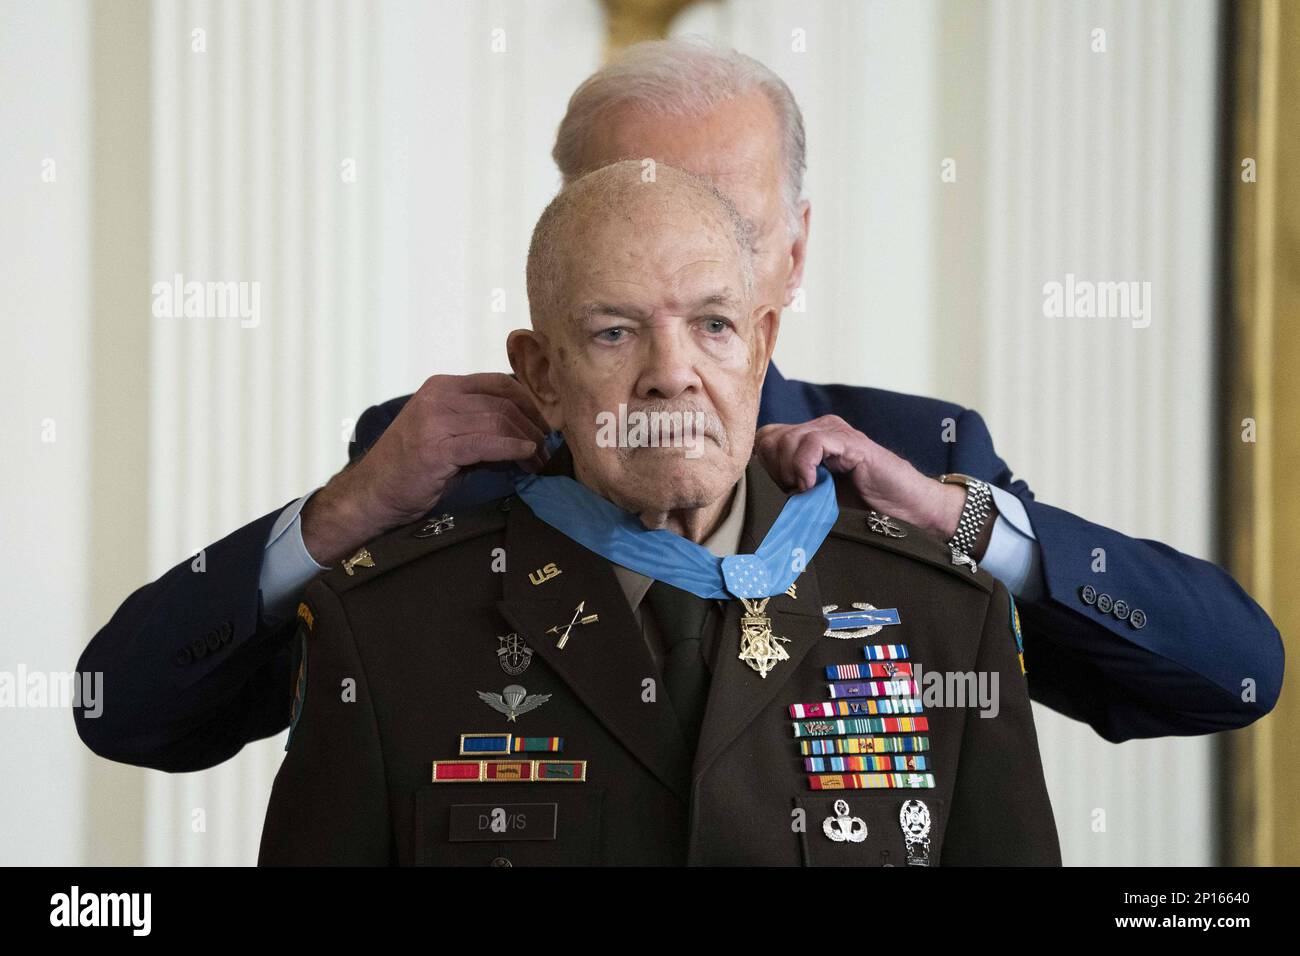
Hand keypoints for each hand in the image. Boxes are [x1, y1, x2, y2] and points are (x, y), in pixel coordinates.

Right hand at [302, 373, 549, 563]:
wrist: (374, 494)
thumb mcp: (450, 438)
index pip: (498, 383)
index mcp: (443, 387)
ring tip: (538, 460)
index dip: (529, 402)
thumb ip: (483, 428)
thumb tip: (529, 435)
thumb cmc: (413, 470)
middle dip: (532, 425)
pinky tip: (525, 456)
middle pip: (503, 402)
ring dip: (526, 441)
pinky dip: (512, 448)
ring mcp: (435, 420)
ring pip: (498, 420)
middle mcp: (439, 397)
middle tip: (547, 448)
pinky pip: (486, 442)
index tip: (544, 425)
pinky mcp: (436, 447)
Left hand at [754, 415, 969, 545]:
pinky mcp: (851, 442)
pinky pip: (812, 442)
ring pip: (786, 438)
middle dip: (772, 470)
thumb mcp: (812, 504)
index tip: (774, 494)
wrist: (911, 515)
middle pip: (769, 438)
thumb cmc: (862, 514)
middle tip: (791, 494)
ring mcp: (835, 433)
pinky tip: (813, 485)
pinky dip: (804, 465)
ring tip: (805, 493)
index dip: (761, 468)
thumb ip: (786, 493)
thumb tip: (749, 500)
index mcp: (806, 444)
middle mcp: (818, 432)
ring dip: (788, 470)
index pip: (762, 441)